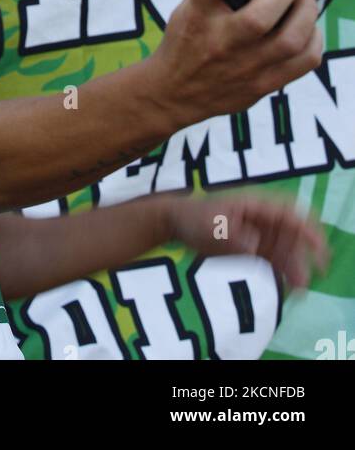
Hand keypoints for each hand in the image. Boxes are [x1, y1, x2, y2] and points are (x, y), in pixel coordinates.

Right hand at [143, 0, 322, 131]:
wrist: (172, 93)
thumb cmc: (185, 42)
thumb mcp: (189, 8)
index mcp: (196, 15)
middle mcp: (220, 41)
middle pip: (261, 16)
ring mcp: (244, 67)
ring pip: (291, 40)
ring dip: (306, 11)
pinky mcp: (261, 85)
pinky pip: (304, 63)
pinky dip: (314, 39)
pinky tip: (308, 27)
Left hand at [165, 192, 329, 289]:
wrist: (176, 223)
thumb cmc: (193, 216)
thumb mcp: (212, 224)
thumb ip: (234, 235)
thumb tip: (255, 247)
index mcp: (254, 204)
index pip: (288, 212)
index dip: (306, 227)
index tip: (317, 245)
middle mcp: (261, 218)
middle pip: (291, 234)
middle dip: (302, 254)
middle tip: (308, 277)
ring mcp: (258, 233)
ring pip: (285, 249)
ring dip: (295, 266)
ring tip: (299, 289)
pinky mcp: (252, 248)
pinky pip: (274, 259)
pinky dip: (283, 271)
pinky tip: (288, 287)